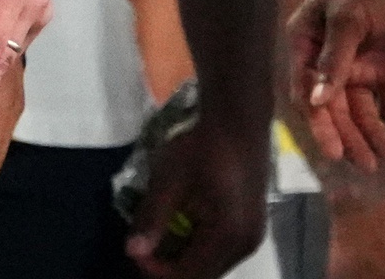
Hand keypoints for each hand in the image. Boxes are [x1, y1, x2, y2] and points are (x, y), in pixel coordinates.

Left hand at [124, 108, 267, 276]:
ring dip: (183, 258)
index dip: (157, 270)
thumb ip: (152, 217)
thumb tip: (132, 251)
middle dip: (169, 267)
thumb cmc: (203, 147)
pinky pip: (221, 252)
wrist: (239, 121)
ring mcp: (252, 237)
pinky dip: (198, 247)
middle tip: (143, 245)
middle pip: (202, 275)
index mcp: (228, 236)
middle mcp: (246, 245)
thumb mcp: (170, 179)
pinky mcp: (251, 227)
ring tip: (158, 235)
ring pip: (212, 266)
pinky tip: (180, 227)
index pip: (188, 274)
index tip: (134, 251)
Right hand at [285, 0, 384, 169]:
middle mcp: (331, 58)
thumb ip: (335, 62)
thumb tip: (317, 103)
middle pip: (337, 108)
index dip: (320, 124)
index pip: (307, 92)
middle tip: (368, 165)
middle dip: (351, 136)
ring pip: (364, 110)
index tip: (335, 152)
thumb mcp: (350, 17)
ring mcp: (362, 63)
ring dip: (376, 134)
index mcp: (307, 42)